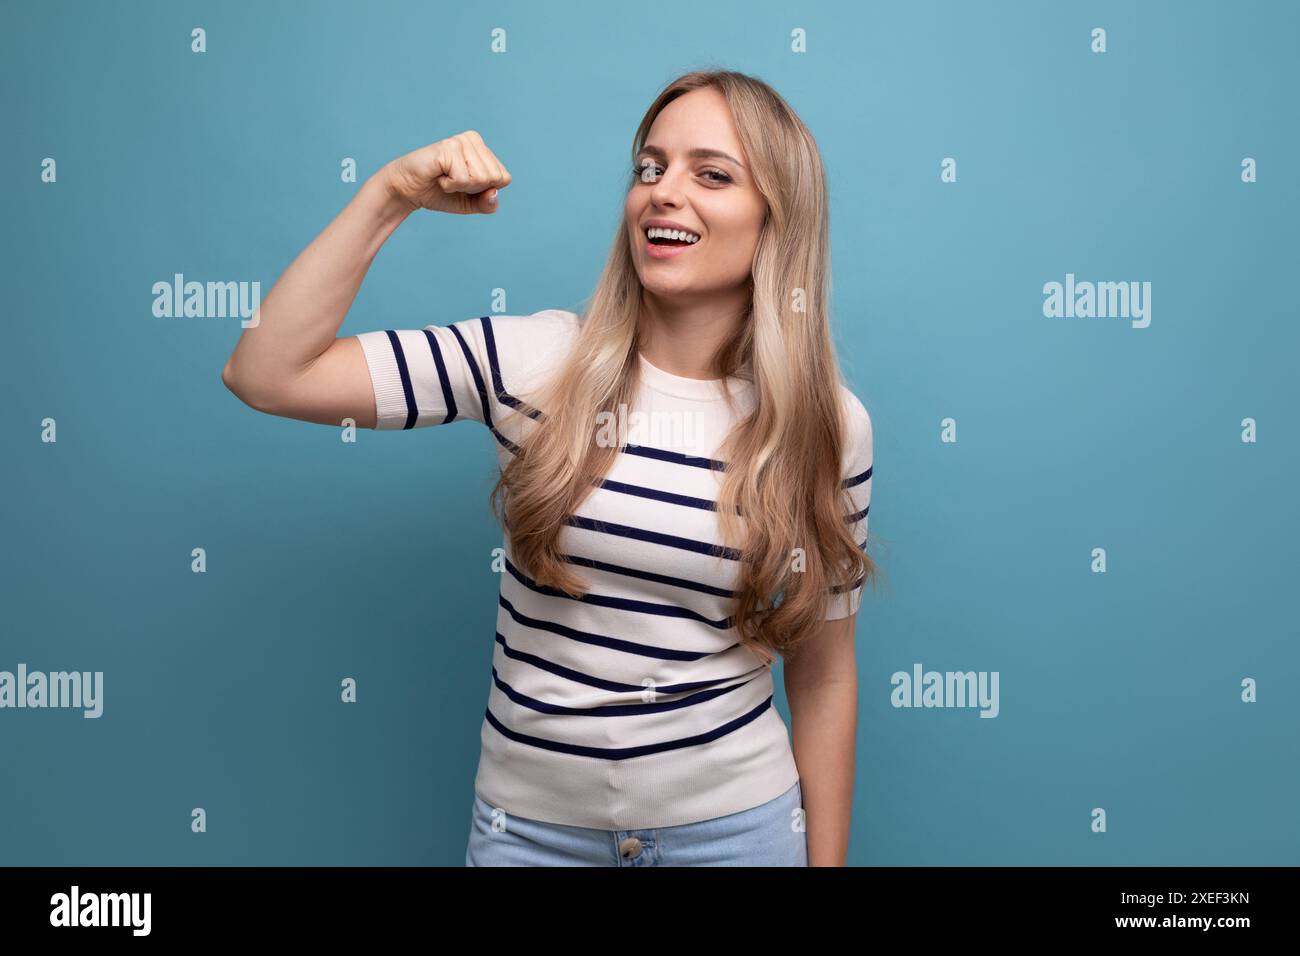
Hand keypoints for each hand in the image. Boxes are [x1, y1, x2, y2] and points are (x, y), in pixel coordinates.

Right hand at [383, 131, 512, 214]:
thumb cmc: (439, 194)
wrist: (408, 191)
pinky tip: (439, 176)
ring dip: (461, 187)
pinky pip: (463, 179)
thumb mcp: (470, 203)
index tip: (465, 185)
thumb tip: (494, 192)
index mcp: (483, 149)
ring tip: (445, 177)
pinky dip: (450, 185)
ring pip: (481, 178)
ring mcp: (461, 141)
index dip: (485, 191)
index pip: (504, 178)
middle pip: (495, 178)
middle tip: (453, 181)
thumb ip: (487, 204)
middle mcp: (474, 140)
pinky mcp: (448, 147)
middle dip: (473, 189)